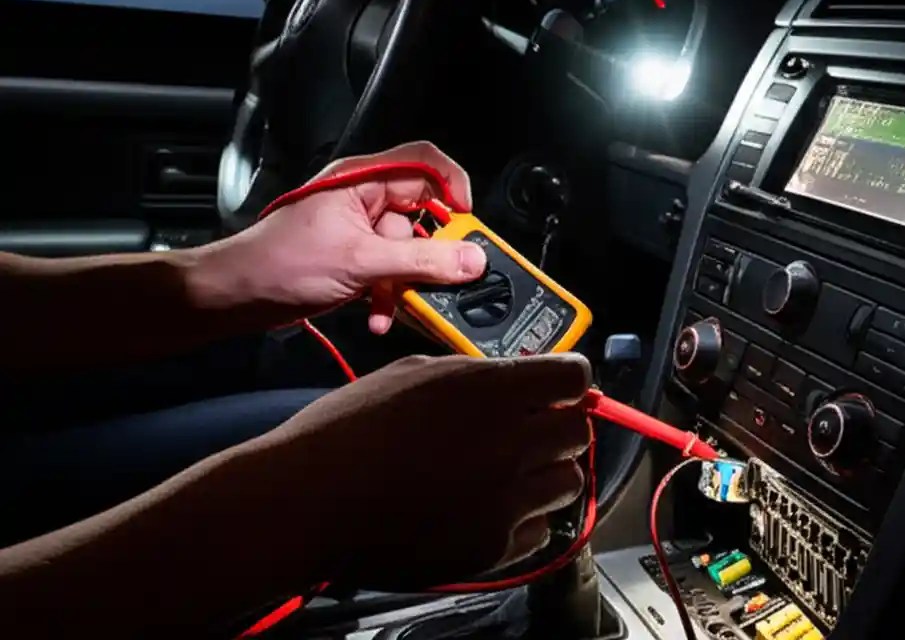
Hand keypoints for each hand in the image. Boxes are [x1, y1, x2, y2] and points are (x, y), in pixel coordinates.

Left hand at [193, 141, 484, 332]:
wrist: (235, 296)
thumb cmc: (283, 264)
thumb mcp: (361, 263)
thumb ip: (421, 261)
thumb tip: (473, 260)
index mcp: (363, 180)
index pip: (425, 164)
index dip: (454, 186)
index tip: (467, 223)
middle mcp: (364, 199)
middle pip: (423, 215)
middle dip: (429, 253)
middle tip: (441, 277)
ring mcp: (360, 231)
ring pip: (408, 251)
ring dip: (406, 283)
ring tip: (395, 306)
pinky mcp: (355, 260)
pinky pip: (390, 273)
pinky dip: (389, 295)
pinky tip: (378, 316)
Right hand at [251, 352, 592, 589]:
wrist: (308, 502)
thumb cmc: (347, 431)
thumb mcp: (414, 374)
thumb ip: (476, 377)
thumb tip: (514, 380)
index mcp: (492, 391)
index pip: (574, 378)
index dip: (569, 381)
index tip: (561, 388)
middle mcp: (510, 444)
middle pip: (578, 433)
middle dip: (559, 427)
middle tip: (531, 431)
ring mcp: (505, 501)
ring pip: (566, 483)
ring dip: (546, 474)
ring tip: (506, 473)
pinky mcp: (493, 548)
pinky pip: (537, 530)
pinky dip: (520, 519)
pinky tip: (482, 509)